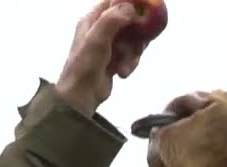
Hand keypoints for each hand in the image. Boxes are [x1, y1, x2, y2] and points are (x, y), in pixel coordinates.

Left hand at [55, 1, 147, 116]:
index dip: (129, 3)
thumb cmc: (85, 66)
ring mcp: (108, 46)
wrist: (81, 97)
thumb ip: (112, 20)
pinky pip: (130, 55)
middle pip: (127, 21)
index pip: (113, 2)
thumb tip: (130, 7)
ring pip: (132, 40)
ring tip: (125, 65)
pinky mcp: (114, 60)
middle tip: (139, 42)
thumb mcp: (97, 39)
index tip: (145, 10)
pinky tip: (123, 73)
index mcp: (91, 20)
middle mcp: (100, 30)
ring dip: (132, 53)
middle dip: (135, 34)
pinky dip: (129, 64)